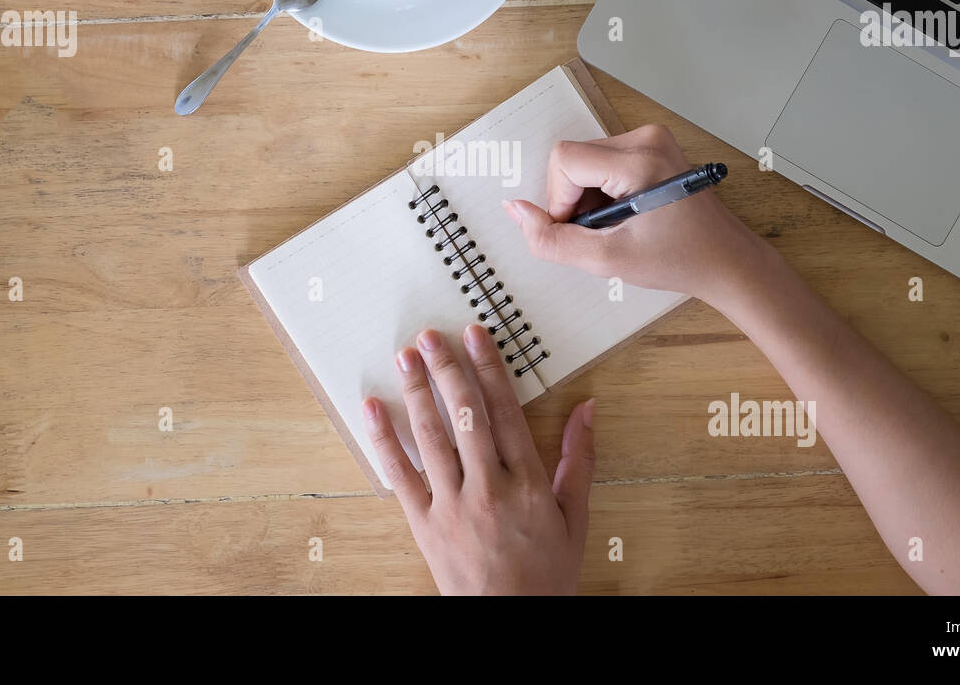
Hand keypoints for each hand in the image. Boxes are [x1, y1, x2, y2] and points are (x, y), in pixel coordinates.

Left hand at [363, 325, 594, 594]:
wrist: (510, 622)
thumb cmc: (546, 573)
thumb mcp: (576, 516)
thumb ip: (580, 459)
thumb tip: (587, 408)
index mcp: (527, 482)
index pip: (505, 411)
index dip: (489, 368)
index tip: (476, 335)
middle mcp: (487, 487)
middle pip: (465, 416)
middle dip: (447, 370)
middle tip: (432, 336)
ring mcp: (451, 504)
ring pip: (431, 437)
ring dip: (416, 392)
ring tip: (405, 357)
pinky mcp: (423, 522)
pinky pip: (400, 474)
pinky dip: (384, 439)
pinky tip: (372, 408)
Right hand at [503, 124, 768, 307]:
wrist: (726, 260)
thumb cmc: (677, 261)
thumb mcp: (607, 260)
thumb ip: (552, 239)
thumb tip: (514, 210)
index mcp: (639, 161)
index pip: (564, 160)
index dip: (559, 200)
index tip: (581, 230)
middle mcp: (646, 138)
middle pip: (573, 158)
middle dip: (574, 199)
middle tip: (601, 232)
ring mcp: (652, 138)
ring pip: (585, 159)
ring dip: (588, 196)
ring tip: (617, 226)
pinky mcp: (654, 145)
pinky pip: (603, 160)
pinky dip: (602, 189)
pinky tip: (626, 213)